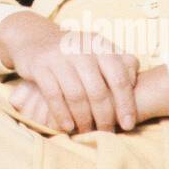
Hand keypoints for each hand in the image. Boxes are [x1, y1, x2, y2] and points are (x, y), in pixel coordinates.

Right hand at [0, 11, 139, 133]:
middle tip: (106, 132)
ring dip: (83, 119)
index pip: (119, 77)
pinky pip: (53, 96)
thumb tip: (135, 82)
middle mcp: (80, 47)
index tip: (128, 124)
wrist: (34, 37)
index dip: (126, 104)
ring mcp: (58, 56)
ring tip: (87, 131)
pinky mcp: (40, 65)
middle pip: (97, 91)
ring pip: (76, 96)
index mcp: (99, 44)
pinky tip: (67, 126)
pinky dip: (62, 115)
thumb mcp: (98, 49)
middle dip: (104, 117)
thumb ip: (121, 62)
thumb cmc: (75, 51)